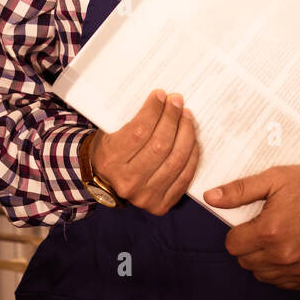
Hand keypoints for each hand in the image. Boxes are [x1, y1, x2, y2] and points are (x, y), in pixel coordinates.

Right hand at [86, 89, 198, 214]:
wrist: (106, 183)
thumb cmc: (110, 150)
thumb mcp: (110, 133)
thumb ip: (132, 119)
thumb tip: (162, 98)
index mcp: (110, 161)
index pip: (139, 132)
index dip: (153, 111)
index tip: (161, 95)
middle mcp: (127, 182)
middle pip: (160, 145)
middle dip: (172, 119)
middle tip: (177, 102)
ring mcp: (145, 197)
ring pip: (175, 160)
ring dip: (186, 134)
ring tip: (187, 116)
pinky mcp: (161, 205)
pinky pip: (184, 177)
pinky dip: (192, 155)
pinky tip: (192, 139)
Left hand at [203, 165, 299, 288]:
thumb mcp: (277, 178)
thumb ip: (240, 190)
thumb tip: (210, 197)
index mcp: (270, 231)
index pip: (232, 245)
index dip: (238, 231)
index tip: (250, 222)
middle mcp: (283, 255)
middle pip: (245, 261)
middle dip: (249, 245)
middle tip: (266, 227)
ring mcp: (299, 270)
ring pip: (262, 275)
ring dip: (263, 260)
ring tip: (279, 238)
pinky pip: (282, 283)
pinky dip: (281, 271)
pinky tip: (291, 251)